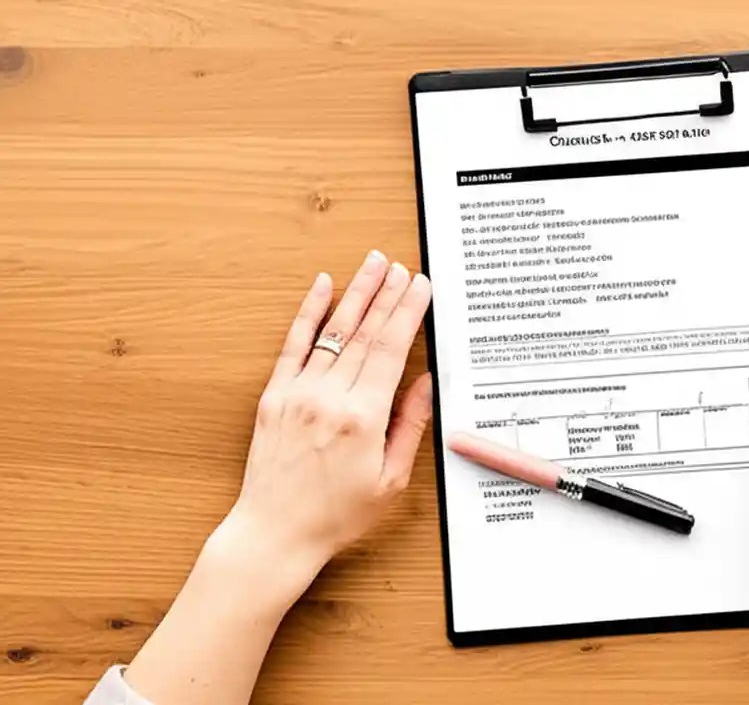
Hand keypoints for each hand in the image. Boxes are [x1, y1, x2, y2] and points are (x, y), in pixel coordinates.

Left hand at [213, 250, 435, 596]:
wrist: (275, 534)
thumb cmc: (336, 516)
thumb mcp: (390, 481)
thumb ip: (409, 426)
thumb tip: (424, 383)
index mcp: (363, 418)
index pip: (392, 350)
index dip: (409, 313)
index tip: (421, 286)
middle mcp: (329, 398)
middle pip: (366, 333)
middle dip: (388, 294)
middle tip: (403, 266)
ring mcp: (298, 394)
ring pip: (334, 332)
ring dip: (356, 293)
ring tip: (373, 264)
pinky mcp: (274, 397)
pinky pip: (293, 345)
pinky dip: (309, 313)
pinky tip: (323, 286)